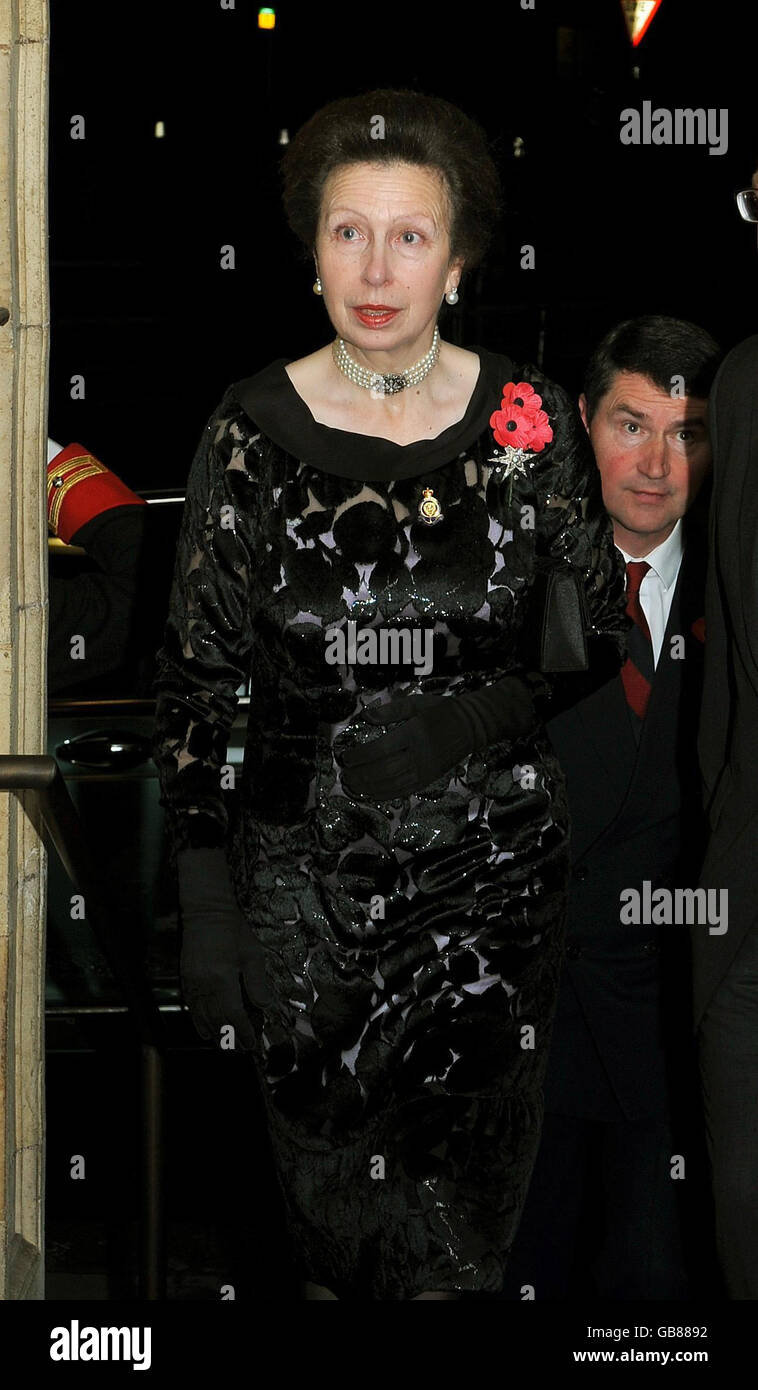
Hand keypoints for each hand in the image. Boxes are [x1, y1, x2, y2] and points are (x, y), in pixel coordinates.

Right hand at [176, 847, 271, 1049]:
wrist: (206, 911)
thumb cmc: (233, 929)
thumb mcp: (252, 954)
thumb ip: (257, 982)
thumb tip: (265, 1006)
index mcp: (223, 979)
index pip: (234, 1015)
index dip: (243, 1032)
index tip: (251, 1044)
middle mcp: (204, 986)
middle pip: (216, 1021)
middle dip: (230, 1037)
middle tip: (241, 1048)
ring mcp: (192, 983)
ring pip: (201, 1018)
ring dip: (214, 1033)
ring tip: (226, 1044)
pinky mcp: (185, 979)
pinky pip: (191, 1007)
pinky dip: (198, 1021)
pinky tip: (205, 1028)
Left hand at [338, 694, 460, 799]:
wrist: (472, 727)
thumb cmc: (442, 711)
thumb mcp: (416, 703)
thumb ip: (390, 711)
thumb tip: (365, 716)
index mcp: (414, 733)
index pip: (381, 749)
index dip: (360, 756)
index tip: (346, 757)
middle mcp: (419, 755)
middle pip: (384, 771)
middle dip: (361, 775)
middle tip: (344, 775)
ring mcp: (425, 770)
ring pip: (392, 785)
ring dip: (369, 787)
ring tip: (352, 786)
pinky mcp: (429, 780)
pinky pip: (404, 791)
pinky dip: (385, 795)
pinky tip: (371, 794)